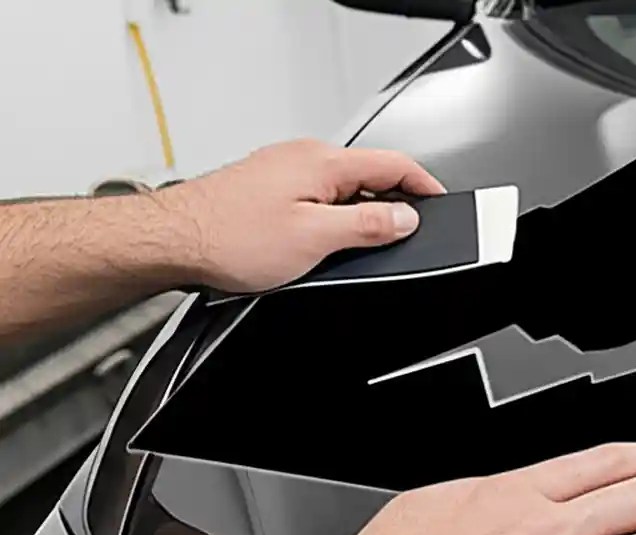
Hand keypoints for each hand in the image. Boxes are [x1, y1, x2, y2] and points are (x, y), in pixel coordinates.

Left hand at [160, 139, 445, 291]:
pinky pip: (316, 202)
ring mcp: (284, 172)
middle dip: (392, 209)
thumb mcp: (315, 238)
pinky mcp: (268, 190)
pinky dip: (329, 222)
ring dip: (356, 219)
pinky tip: (317, 250)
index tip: (442, 205)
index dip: (426, 186)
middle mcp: (303, 158)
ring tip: (352, 252)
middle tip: (401, 242)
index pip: (395, 163)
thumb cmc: (228, 237)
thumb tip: (405, 218)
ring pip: (342, 192)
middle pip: (369, 178)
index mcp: (322, 162)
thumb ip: (368, 225)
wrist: (171, 242)